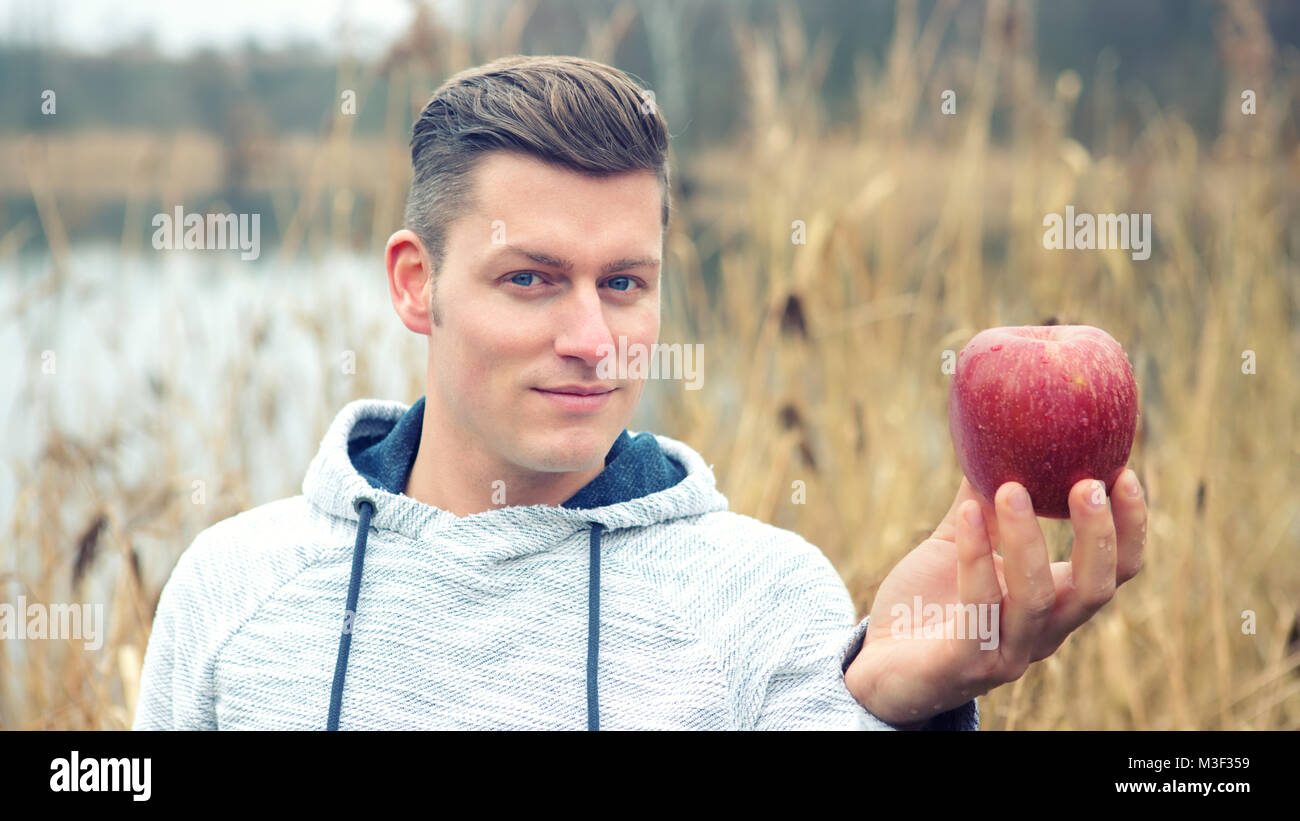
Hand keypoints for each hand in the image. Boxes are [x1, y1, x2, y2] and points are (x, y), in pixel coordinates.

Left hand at [843, 471, 1146, 725]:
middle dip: (1099, 535)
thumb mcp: (957, 541)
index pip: (1116, 570)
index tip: (1123, 470)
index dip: (1130, 525)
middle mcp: (1042, 632)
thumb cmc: (926, 602)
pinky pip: (978, 608)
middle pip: (1095, 589)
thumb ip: (979, 500)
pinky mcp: (965, 664)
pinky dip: (975, 557)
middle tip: (1086, 481)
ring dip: (1028, 540)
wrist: (879, 664)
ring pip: (1037, 598)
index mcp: (1054, 602)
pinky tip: (965, 515)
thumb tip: (994, 436)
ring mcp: (1007, 652)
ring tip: (1009, 487)